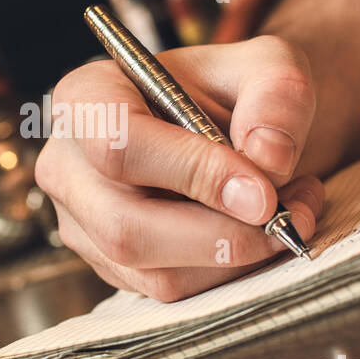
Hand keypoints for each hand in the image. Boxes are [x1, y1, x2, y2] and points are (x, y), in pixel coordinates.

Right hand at [35, 36, 324, 301]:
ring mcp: (83, 223)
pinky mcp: (113, 265)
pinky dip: (229, 271)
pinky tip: (263, 231)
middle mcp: (68, 165)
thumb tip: (267, 159)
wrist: (237, 127)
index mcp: (87, 98)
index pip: (117, 144)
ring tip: (291, 213)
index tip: (263, 192)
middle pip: (125, 224)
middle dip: (220, 234)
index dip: (191, 173)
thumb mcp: (271, 67)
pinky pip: (172, 290)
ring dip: (236, 256)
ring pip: (152, 271)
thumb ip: (277, 98)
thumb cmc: (240, 91)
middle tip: (288, 217)